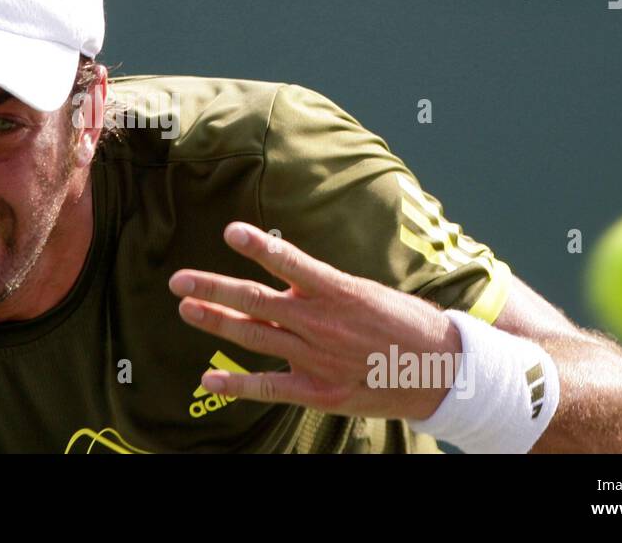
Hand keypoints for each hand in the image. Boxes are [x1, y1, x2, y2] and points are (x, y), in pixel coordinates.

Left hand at [169, 222, 460, 420]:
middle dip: (213, 289)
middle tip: (178, 280)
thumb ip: (322, 287)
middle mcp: (321, 322)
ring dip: (215, 322)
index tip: (230, 231)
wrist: (442, 372)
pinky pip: (268, 387)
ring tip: (186, 308)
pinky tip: (208, 377)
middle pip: (256, 302)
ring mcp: (317, 358)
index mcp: (338, 290)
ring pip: (254, 337)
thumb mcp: (367, 291)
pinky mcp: (318, 391)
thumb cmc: (404, 324)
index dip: (259, 246)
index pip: (290, 262)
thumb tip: (284, 273)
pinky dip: (236, 384)